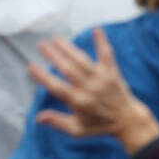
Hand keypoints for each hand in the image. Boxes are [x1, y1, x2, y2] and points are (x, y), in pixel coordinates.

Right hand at [31, 28, 158, 153]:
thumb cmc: (99, 125)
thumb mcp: (77, 130)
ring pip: (82, 60)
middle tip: (41, 44)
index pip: (57, 88)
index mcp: (79, 102)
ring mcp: (101, 79)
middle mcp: (89, 89)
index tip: (31, 66)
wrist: (127, 121)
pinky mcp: (111, 72)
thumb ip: (58, 122)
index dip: (43, 77)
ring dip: (69, 48)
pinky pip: (106, 54)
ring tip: (56, 38)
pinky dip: (102, 42)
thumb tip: (38, 118)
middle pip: (68, 69)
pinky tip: (96, 29)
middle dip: (54, 56)